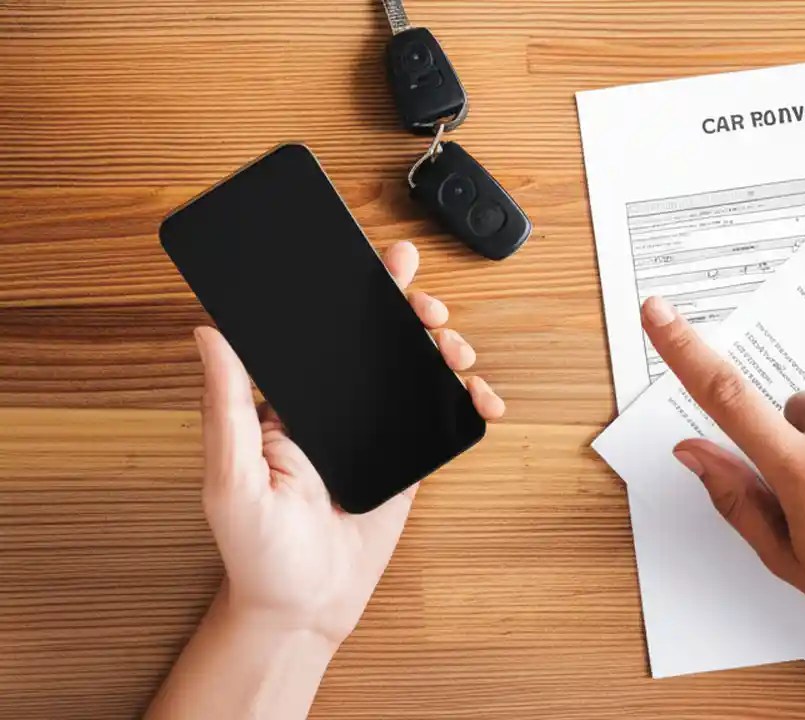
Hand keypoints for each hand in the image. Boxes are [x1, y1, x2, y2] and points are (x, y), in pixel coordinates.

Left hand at [194, 240, 504, 646]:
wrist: (305, 610)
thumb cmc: (256, 552)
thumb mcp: (230, 478)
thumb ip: (225, 406)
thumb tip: (207, 332)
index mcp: (292, 402)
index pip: (327, 332)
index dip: (359, 293)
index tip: (384, 264)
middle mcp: (335, 409)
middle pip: (381, 342)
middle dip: (411, 313)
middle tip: (428, 309)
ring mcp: (375, 432)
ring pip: (417, 372)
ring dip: (444, 351)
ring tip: (455, 352)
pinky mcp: (406, 459)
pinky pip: (442, 419)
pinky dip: (468, 403)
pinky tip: (481, 399)